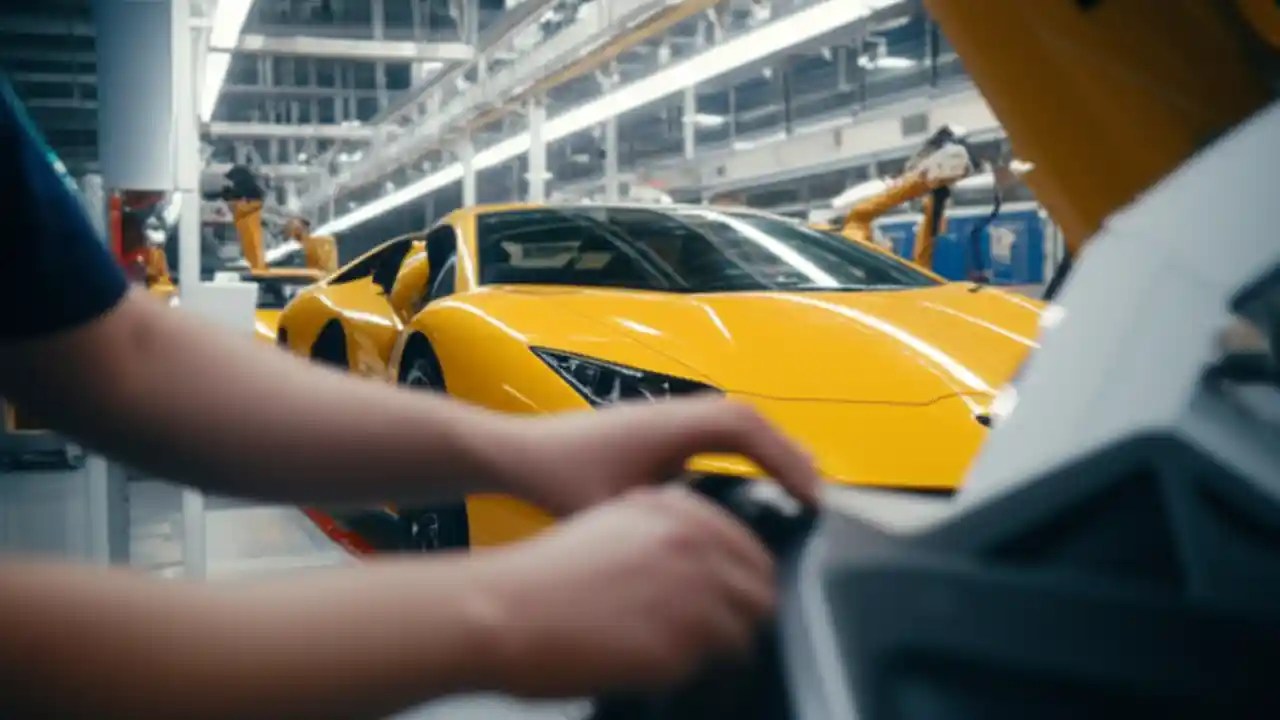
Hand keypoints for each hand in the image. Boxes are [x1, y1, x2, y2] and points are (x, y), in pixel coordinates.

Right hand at [468, 485, 775, 695]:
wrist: (503, 609)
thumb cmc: (545, 574)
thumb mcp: (613, 524)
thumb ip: (667, 531)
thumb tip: (708, 559)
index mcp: (680, 511)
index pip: (751, 550)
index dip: (743, 581)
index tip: (732, 600)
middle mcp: (696, 544)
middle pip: (761, 591)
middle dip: (741, 616)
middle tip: (714, 636)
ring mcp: (694, 594)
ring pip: (744, 634)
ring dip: (718, 648)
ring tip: (674, 652)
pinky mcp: (681, 644)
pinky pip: (710, 668)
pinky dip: (688, 673)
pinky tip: (648, 663)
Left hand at [495, 395, 818, 514]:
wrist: (515, 451)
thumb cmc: (557, 476)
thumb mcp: (614, 508)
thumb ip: (661, 526)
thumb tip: (710, 551)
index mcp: (670, 425)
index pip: (745, 428)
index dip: (785, 458)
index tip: (810, 495)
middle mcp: (674, 412)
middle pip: (749, 419)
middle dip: (788, 452)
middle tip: (817, 495)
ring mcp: (666, 416)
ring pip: (734, 422)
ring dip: (768, 448)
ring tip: (797, 486)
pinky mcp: (658, 428)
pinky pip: (715, 429)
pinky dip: (744, 449)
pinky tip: (751, 480)